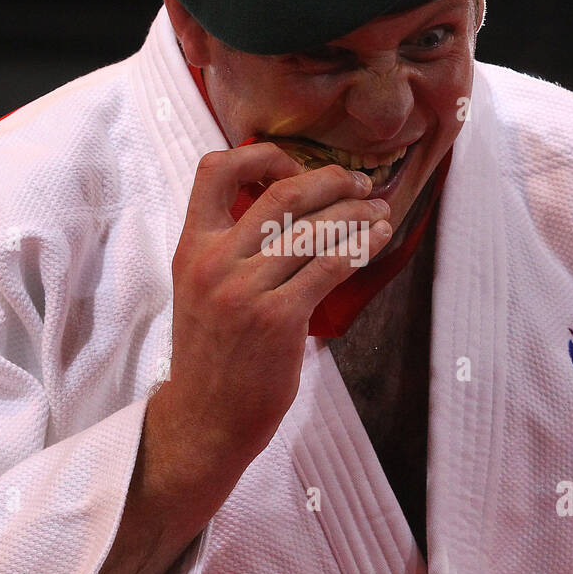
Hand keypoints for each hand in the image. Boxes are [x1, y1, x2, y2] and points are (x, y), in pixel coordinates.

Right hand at [147, 142, 392, 493]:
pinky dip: (361, 245)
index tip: (294, 166)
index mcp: (192, 247)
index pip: (215, 171)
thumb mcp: (201, 288)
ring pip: (314, 229)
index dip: (261, 155)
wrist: (206, 418)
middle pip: (283, 194)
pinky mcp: (279, 318)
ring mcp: (246, 290)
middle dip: (330, 180)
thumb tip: (286, 206)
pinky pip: (331, 266)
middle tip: (360, 183)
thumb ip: (230, 247)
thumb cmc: (213, 353)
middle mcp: (216, 262)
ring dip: (357, 212)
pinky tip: (378, 238)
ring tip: (380, 210)